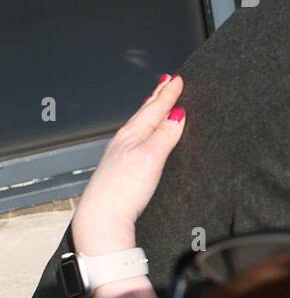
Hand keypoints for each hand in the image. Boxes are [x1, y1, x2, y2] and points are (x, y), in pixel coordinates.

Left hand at [71, 75, 185, 255]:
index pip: (154, 108)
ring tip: (158, 102)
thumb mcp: (151, 158)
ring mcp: (122, 155)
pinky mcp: (123, 169)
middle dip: (157, 97)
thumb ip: (165, 135)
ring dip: (151, 112)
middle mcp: (124, 141)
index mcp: (131, 134)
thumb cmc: (122, 190)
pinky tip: (147, 136)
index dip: (167, 94)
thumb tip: (178, 115)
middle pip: (144, 113)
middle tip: (167, 82)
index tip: (177, 79)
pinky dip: (147, 130)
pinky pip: (138, 139)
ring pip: (140, 125)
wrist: (103, 218)